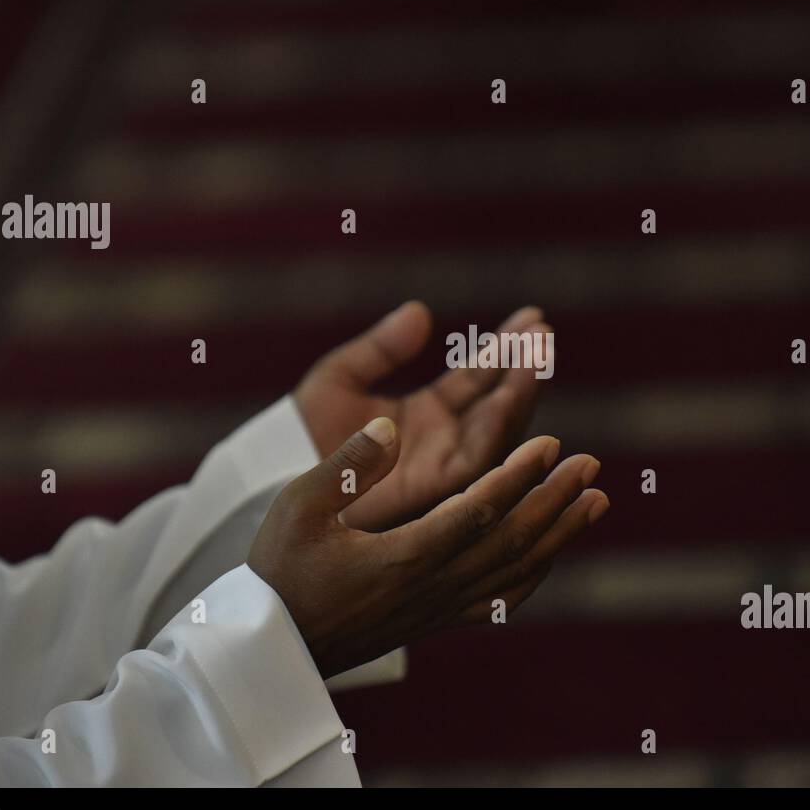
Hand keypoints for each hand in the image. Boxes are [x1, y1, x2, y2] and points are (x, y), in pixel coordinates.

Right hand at [247, 417, 607, 677]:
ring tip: (596, 500)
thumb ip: (346, 465)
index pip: (478, 512)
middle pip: (512, 542)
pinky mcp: (434, 621)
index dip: (519, 477)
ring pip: (515, 572)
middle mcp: (432, 586)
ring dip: (559, 535)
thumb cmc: (279, 572)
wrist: (272, 648)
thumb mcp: (295, 508)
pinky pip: (499, 600)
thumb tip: (390, 423)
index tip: (552, 443)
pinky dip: (534, 572)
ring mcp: (438, 608)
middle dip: (556, 500)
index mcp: (403, 556)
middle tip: (592, 463)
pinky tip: (552, 551)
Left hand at [294, 302, 549, 531]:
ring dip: (520, 395)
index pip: (476, 379)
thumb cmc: (297, 434)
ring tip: (537, 356)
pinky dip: (498, 435)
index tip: (532, 318)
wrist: (267, 482)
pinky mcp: (430, 496)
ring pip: (496, 434)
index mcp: (424, 417)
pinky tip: (511, 398)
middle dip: (523, 369)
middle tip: (543, 333)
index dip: (504, 349)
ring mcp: (438, 471)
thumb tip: (421, 313)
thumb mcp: (339, 379)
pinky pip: (476, 467)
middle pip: (497, 406)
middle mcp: (440, 445)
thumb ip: (380, 349)